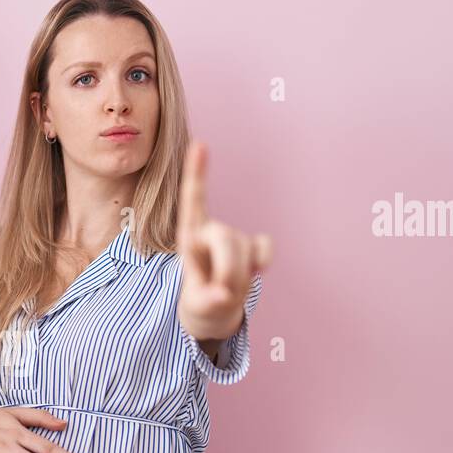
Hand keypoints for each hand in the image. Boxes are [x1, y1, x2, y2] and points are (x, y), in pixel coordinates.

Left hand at [176, 140, 272, 342]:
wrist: (215, 308)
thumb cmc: (201, 302)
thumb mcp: (197, 305)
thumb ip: (207, 301)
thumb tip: (223, 298)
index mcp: (189, 237)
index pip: (193, 200)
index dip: (196, 173)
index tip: (200, 144)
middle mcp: (211, 231)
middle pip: (225, 237)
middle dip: (227, 269)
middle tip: (221, 295)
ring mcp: (233, 238)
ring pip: (244, 249)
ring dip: (238, 276)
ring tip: (225, 289)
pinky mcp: (253, 246)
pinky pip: (263, 248)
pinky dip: (261, 261)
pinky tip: (256, 271)